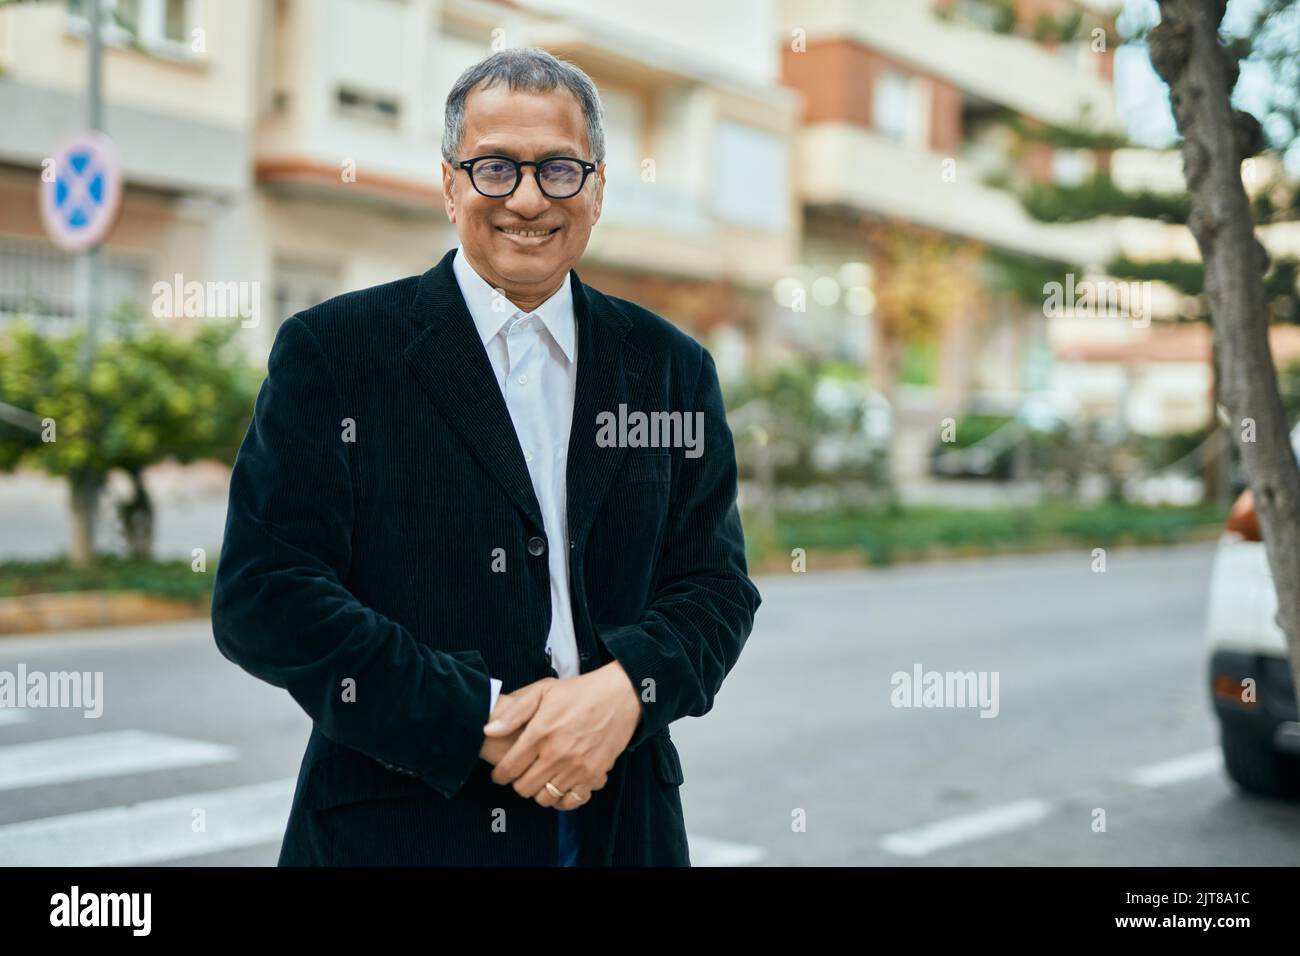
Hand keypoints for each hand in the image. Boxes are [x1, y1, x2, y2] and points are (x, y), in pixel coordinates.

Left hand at [484, 662, 641, 809]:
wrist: (619, 696)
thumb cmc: (579, 692)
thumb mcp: (543, 691)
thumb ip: (514, 712)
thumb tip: (489, 731)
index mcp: (540, 733)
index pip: (509, 768)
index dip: (500, 775)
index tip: (500, 774)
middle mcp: (556, 754)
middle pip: (524, 788)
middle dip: (517, 783)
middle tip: (521, 774)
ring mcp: (576, 767)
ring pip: (545, 798)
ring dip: (539, 792)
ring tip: (540, 779)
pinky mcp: (594, 775)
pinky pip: (572, 801)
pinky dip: (563, 799)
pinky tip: (560, 787)